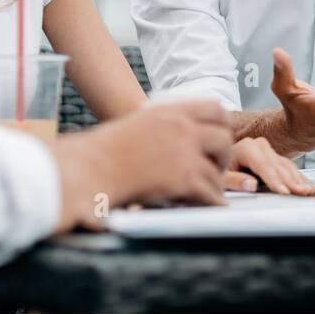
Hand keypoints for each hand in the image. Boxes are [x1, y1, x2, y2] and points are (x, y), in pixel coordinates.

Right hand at [97, 99, 232, 206]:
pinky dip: (212, 200)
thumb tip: (185, 138)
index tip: (222, 136)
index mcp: (171, 111)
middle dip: (224, 155)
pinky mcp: (183, 179)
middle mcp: (182, 128)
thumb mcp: (140, 123)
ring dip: (217, 181)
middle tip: (218, 166)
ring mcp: (185, 153)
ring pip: (217, 169)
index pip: (215, 108)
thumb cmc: (105, 150)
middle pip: (223, 138)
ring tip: (210, 189)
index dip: (223, 124)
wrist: (90, 168)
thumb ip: (166, 126)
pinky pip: (210, 191)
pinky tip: (211, 204)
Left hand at [225, 137, 314, 195]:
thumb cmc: (218, 171)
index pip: (263, 165)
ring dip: (299, 181)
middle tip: (302, 194)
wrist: (217, 163)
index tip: (283, 192)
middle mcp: (258, 146)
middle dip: (291, 181)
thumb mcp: (220, 178)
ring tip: (309, 192)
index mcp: (245, 148)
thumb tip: (251, 184)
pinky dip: (299, 179)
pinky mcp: (274, 158)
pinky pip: (289, 168)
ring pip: (287, 166)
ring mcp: (268, 151)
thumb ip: (234, 180)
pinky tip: (308, 187)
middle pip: (279, 165)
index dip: (274, 180)